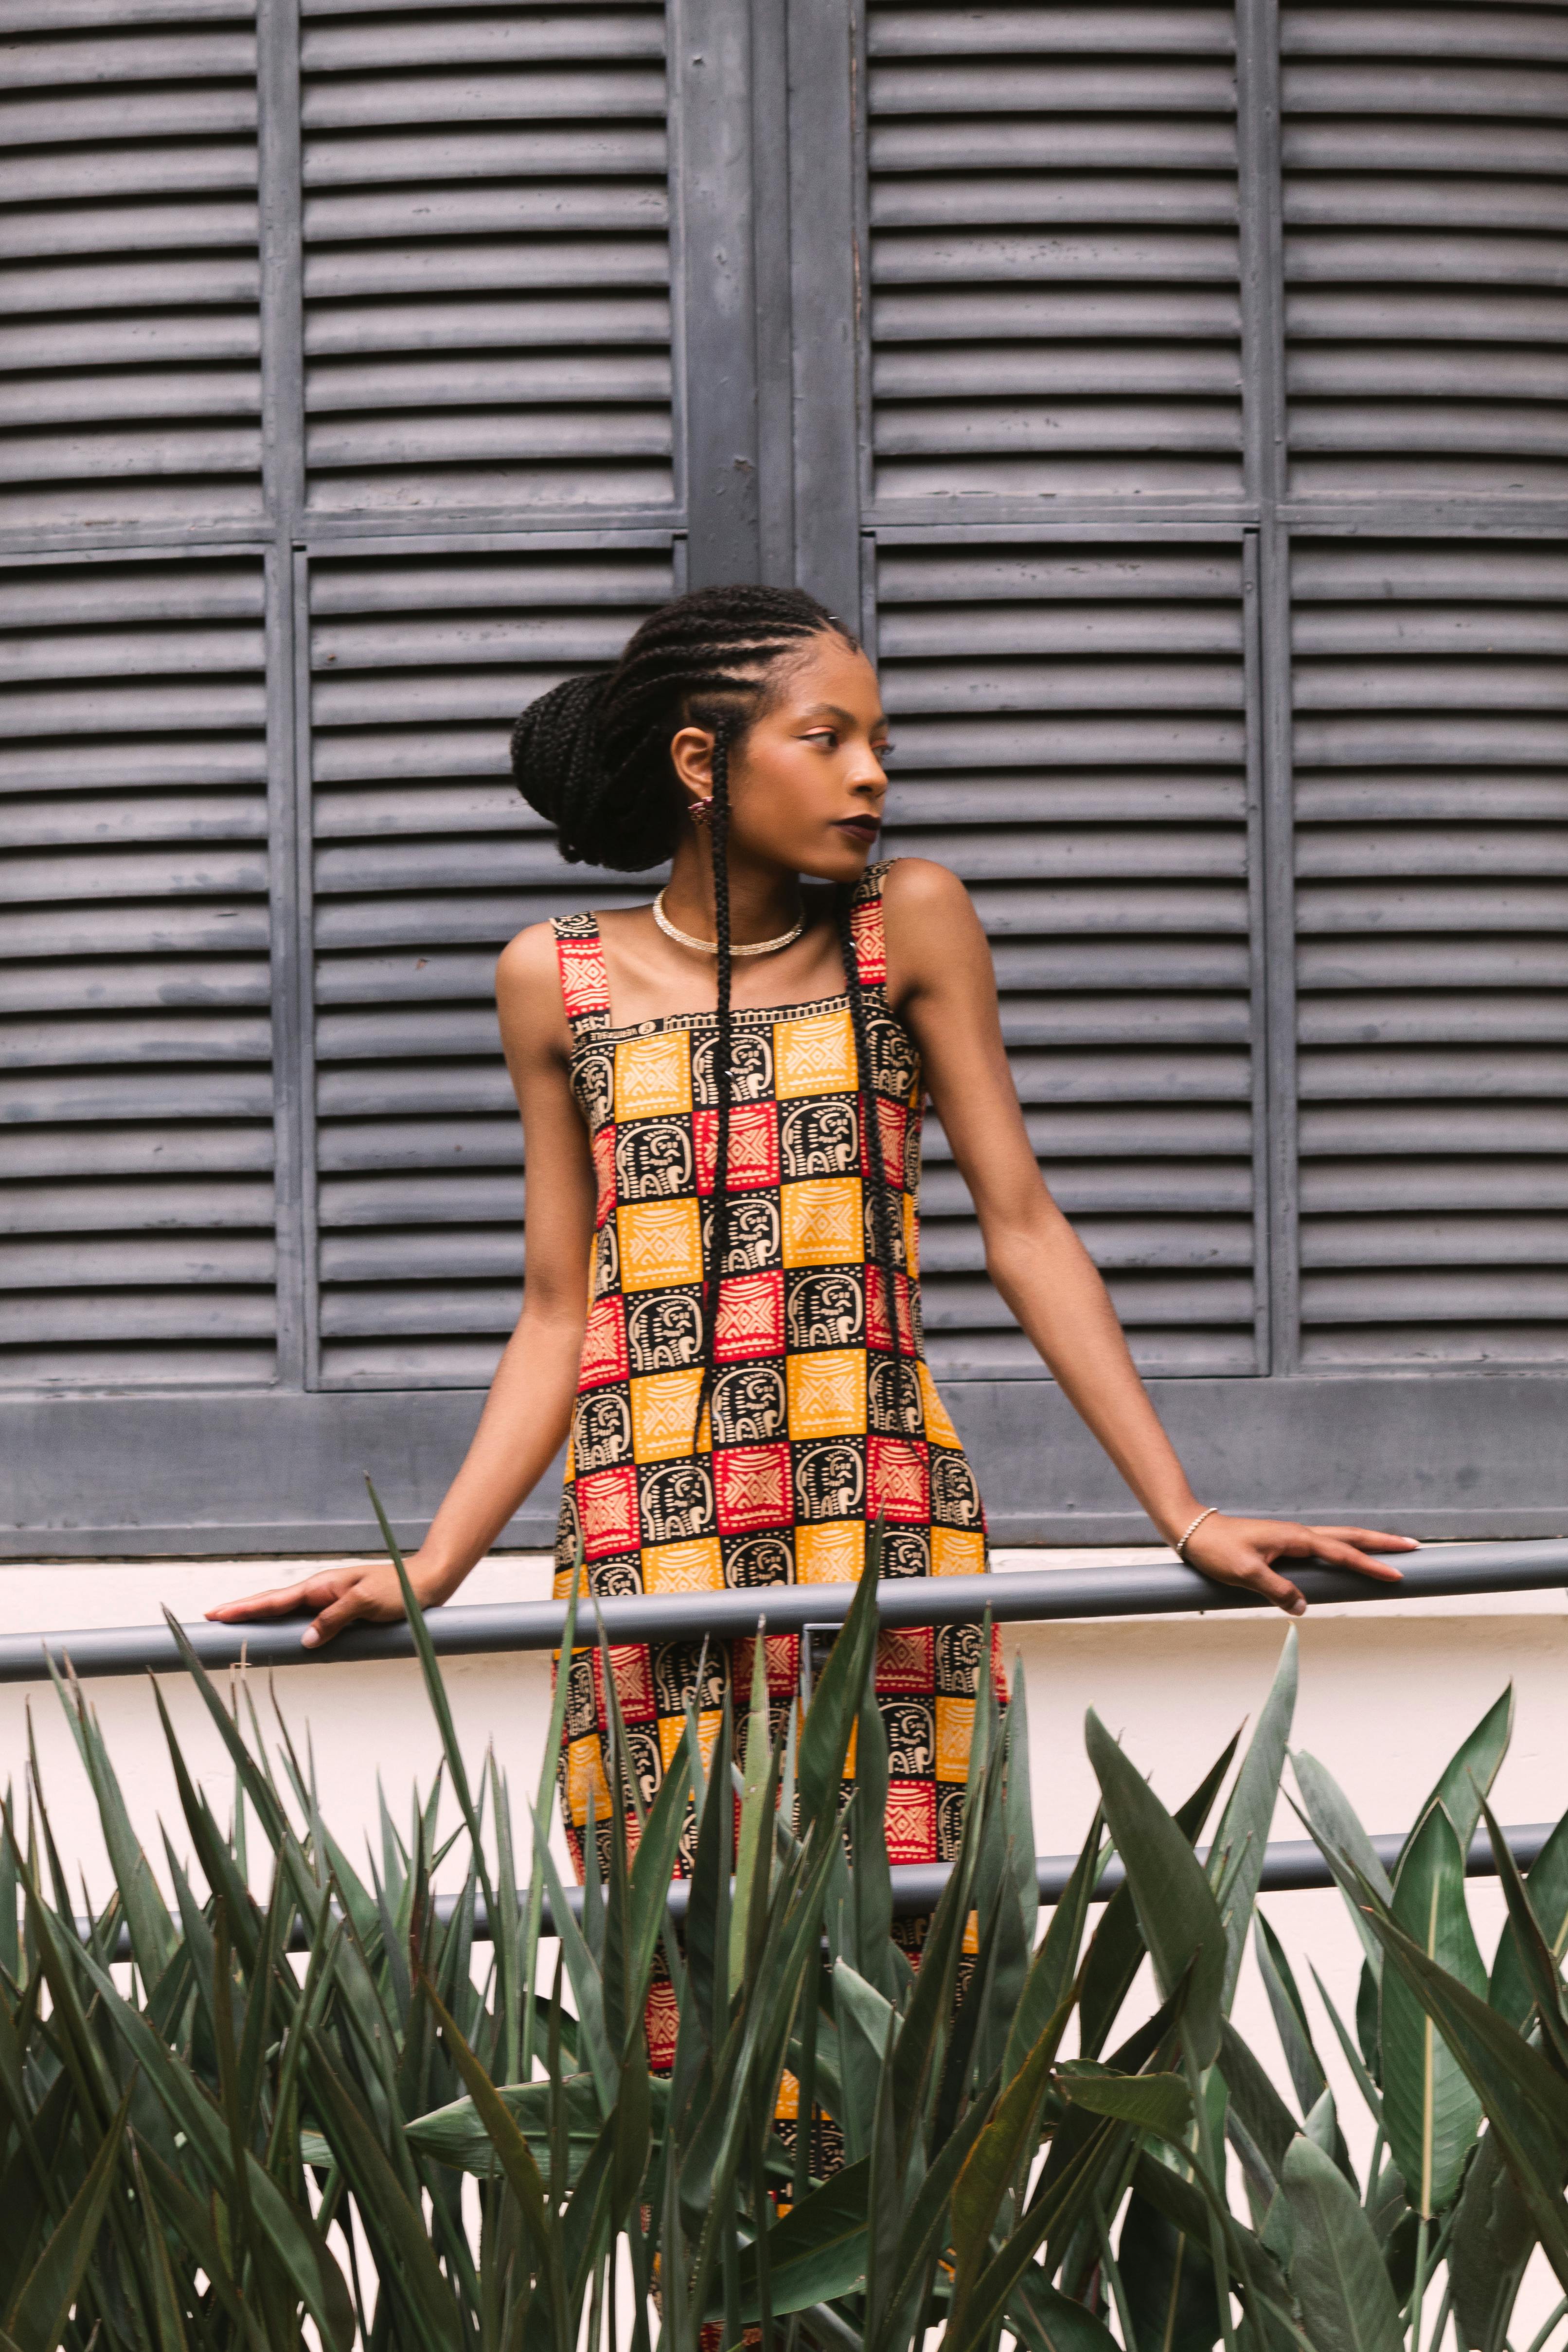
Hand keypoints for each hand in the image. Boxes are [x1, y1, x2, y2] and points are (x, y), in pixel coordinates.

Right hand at [205, 1557, 445, 1647]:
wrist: (424, 1584)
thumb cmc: (398, 1590)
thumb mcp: (366, 1604)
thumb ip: (334, 1620)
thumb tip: (305, 1640)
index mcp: (321, 1586)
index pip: (274, 1600)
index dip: (245, 1608)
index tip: (216, 1613)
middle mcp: (320, 1592)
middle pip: (272, 1603)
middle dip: (242, 1610)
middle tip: (211, 1618)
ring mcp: (327, 1601)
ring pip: (286, 1612)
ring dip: (260, 1617)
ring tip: (234, 1625)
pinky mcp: (339, 1612)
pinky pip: (304, 1620)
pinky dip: (284, 1624)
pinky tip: (278, 1633)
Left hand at [1176, 1516, 1416, 1617]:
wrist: (1194, 1531)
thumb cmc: (1217, 1550)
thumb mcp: (1245, 1573)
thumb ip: (1276, 1589)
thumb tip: (1303, 1607)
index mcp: (1295, 1538)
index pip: (1341, 1553)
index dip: (1369, 1564)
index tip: (1397, 1573)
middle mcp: (1299, 1535)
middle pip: (1349, 1538)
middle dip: (1381, 1543)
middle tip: (1413, 1547)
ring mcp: (1293, 1539)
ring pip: (1338, 1540)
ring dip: (1365, 1544)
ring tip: (1391, 1551)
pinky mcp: (1285, 1545)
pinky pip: (1323, 1548)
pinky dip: (1344, 1550)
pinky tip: (1349, 1558)